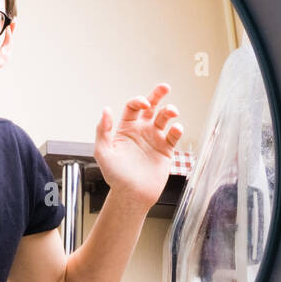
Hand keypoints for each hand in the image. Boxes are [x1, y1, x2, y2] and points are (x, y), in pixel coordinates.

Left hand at [94, 83, 184, 209]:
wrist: (132, 195)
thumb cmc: (116, 176)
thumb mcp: (103, 152)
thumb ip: (103, 130)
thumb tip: (106, 109)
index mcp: (125, 129)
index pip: (133, 107)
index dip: (138, 101)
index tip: (143, 104)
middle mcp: (141, 131)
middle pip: (151, 106)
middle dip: (157, 95)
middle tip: (164, 87)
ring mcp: (154, 139)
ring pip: (164, 118)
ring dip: (169, 111)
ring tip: (172, 112)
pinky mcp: (166, 149)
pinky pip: (174, 135)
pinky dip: (177, 129)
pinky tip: (175, 128)